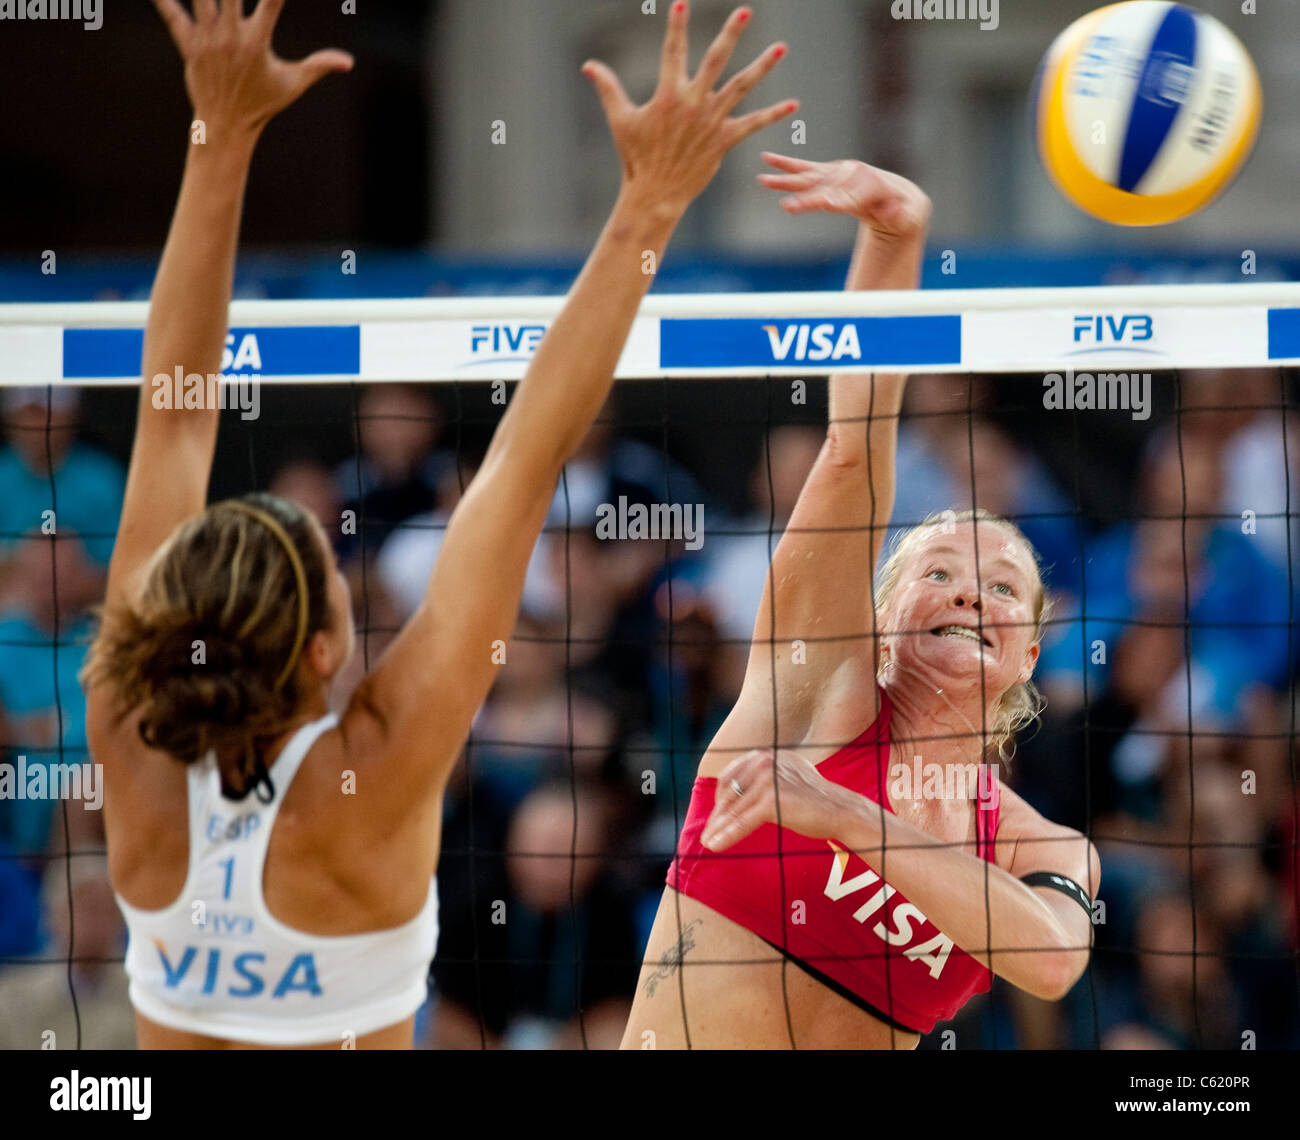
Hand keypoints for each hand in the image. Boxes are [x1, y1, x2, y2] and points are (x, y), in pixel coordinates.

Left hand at [153, 0, 352, 137]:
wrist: (226, 126)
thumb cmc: (262, 103)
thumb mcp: (293, 83)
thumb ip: (320, 66)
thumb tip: (349, 63)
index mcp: (257, 41)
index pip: (272, 2)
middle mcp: (231, 36)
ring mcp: (207, 39)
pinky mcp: (188, 44)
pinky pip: (171, 14)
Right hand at [583, 2, 795, 219]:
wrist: (655, 194)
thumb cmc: (636, 158)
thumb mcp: (620, 120)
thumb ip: (607, 88)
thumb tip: (588, 65)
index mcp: (668, 95)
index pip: (673, 51)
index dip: (677, 25)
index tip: (683, 2)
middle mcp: (693, 103)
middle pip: (716, 60)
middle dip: (731, 33)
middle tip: (746, 10)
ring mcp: (712, 121)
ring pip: (742, 86)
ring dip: (763, 66)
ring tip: (780, 47)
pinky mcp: (724, 141)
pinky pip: (752, 125)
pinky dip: (773, 114)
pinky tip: (793, 104)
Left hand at [701, 748, 854, 850]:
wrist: (840, 810)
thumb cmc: (815, 798)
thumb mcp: (786, 778)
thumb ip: (764, 779)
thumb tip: (737, 792)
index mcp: (765, 755)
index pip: (731, 775)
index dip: (721, 797)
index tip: (717, 815)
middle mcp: (763, 761)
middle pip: (729, 791)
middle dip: (718, 815)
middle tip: (708, 833)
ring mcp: (766, 779)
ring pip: (734, 809)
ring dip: (718, 828)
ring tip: (707, 843)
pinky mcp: (770, 800)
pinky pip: (742, 821)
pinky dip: (727, 835)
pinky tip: (716, 845)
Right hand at [758, 154, 930, 239]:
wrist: (899, 195)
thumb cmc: (905, 210)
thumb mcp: (909, 215)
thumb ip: (900, 215)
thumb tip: (893, 212)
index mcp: (869, 185)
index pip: (848, 197)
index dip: (836, 202)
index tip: (823, 206)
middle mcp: (850, 175)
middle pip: (823, 188)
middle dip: (806, 198)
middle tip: (787, 206)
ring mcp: (838, 173)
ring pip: (808, 177)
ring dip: (786, 180)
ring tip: (763, 179)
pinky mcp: (829, 173)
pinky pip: (804, 169)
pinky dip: (786, 165)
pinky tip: (767, 160)